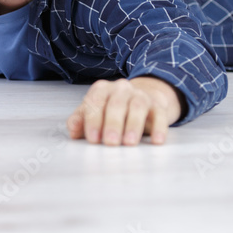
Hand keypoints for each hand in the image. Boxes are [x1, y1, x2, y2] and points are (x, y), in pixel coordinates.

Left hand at [67, 76, 181, 145]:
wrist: (139, 101)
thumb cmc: (110, 110)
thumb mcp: (92, 113)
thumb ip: (80, 120)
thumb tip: (73, 131)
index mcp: (102, 89)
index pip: (95, 101)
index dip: (93, 120)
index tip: (93, 139)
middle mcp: (121, 89)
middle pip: (116, 104)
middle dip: (113, 124)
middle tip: (110, 143)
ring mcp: (140, 95)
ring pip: (137, 107)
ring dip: (133, 125)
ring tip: (129, 143)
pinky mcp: (157, 106)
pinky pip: (160, 114)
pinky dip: (159, 128)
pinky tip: (156, 141)